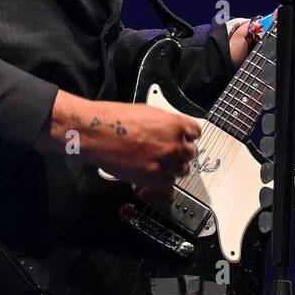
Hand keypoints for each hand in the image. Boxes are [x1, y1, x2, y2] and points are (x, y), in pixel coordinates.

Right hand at [36, 90, 200, 187]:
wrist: (97, 132)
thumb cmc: (116, 118)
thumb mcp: (147, 112)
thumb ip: (165, 123)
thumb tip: (173, 130)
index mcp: (175, 124)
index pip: (196, 132)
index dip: (187, 135)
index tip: (183, 138)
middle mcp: (174, 144)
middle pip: (191, 153)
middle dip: (180, 151)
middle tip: (168, 151)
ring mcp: (165, 163)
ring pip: (183, 170)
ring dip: (174, 166)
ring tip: (160, 162)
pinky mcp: (153, 178)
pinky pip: (169, 183)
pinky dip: (163, 178)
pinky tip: (153, 171)